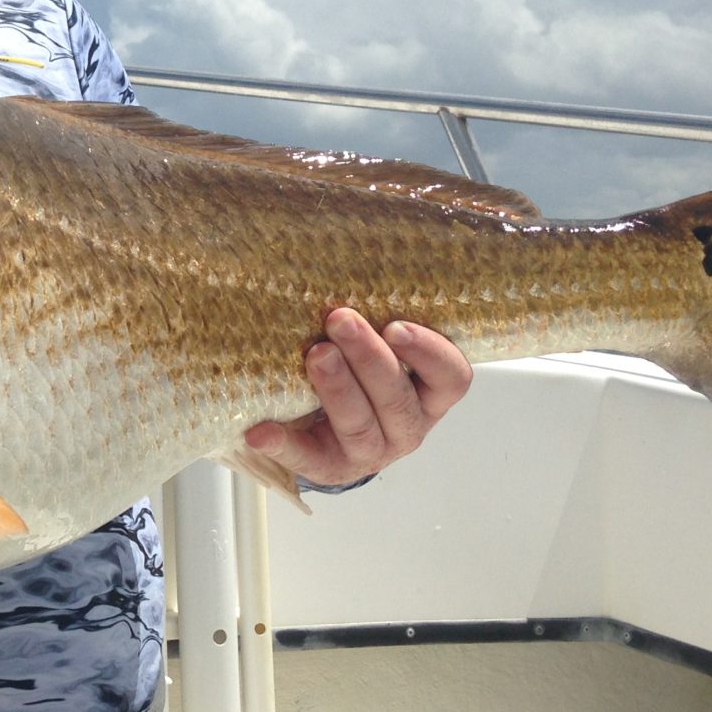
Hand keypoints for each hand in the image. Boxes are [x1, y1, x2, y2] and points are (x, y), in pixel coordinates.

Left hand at [242, 308, 471, 487]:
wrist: (324, 423)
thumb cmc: (357, 367)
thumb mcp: (377, 339)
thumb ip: (377, 309)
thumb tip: (349, 243)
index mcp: (427, 393)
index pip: (450, 377)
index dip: (429, 352)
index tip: (395, 326)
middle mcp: (406, 425)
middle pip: (397, 399)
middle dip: (369, 358)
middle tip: (339, 320)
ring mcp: (370, 451)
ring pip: (360, 426)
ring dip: (337, 389)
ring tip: (315, 356)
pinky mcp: (329, 468)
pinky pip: (307, 459)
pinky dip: (283, 444)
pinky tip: (260, 430)